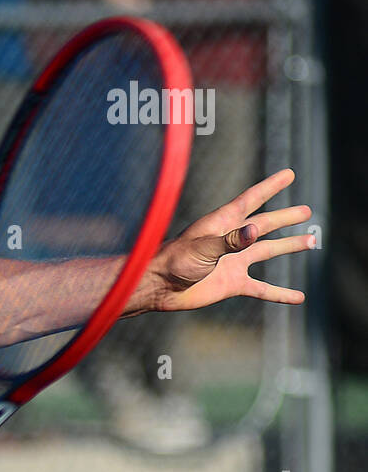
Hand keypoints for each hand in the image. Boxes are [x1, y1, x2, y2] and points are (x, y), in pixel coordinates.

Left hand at [138, 169, 314, 313]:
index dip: (271, 186)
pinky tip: (297, 297)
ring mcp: (235, 261)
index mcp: (225, 222)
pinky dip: (280, 293)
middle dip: (286, 218)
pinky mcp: (233, 283)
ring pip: (268, 251)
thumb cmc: (176, 261)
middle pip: (266, 224)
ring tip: (310, 241)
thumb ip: (230, 240)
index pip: (252, 199)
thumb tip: (255, 231)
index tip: (289, 174)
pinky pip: (262, 288)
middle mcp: (233, 239)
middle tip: (307, 211)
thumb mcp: (203, 247)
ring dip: (289, 247)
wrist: (161, 287)